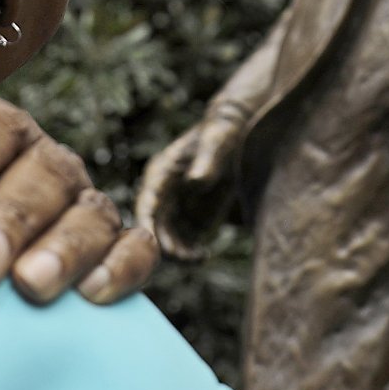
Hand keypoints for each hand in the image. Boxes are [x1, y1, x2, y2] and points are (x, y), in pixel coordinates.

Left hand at [0, 61, 158, 305]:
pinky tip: (92, 294)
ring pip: (91, 214)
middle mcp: (53, 165)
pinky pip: (136, 250)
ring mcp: (88, 207)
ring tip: (30, 284)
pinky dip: (122, 266)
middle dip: (13, 217)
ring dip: (64, 248)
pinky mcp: (118, 250)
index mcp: (7, 134)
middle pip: (45, 174)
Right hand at [135, 109, 243, 261]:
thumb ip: (207, 161)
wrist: (242, 134)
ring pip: (168, 241)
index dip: (146, 225)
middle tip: (184, 258)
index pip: (147, 203)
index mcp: (162, 173)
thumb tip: (194, 182)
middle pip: (154, 228)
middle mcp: (164, 195)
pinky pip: (185, 244)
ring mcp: (179, 211)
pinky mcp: (194, 221)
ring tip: (198, 257)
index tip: (152, 245)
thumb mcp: (218, 140)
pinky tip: (204, 255)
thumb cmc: (226, 131)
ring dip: (177, 254)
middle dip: (164, 247)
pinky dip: (190, 255)